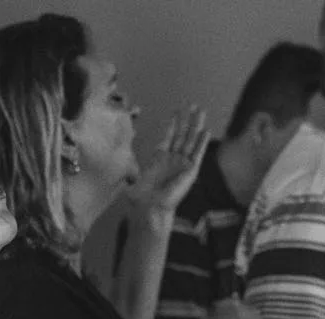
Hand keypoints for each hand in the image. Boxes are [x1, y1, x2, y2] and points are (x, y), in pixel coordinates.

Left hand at [125, 107, 209, 232]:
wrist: (151, 207)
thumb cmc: (141, 197)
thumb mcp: (132, 179)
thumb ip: (129, 171)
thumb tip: (118, 168)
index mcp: (159, 158)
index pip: (169, 136)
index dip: (172, 124)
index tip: (176, 112)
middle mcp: (173, 159)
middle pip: (182, 134)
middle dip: (187, 119)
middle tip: (193, 105)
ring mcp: (182, 163)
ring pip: (191, 139)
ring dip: (196, 125)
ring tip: (201, 110)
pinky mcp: (190, 170)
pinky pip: (198, 153)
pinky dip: (202, 142)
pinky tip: (206, 130)